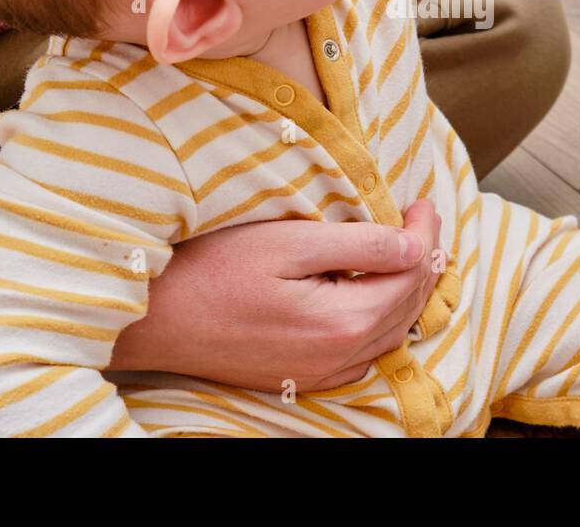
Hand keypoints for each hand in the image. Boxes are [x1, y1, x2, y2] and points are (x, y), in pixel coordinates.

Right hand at [110, 198, 444, 391]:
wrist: (154, 320)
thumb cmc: (213, 271)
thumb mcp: (289, 242)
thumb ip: (359, 245)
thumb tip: (414, 244)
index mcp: (342, 320)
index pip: (409, 274)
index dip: (425, 234)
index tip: (423, 202)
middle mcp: (340, 356)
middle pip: (406, 306)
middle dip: (423, 260)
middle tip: (423, 221)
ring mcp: (321, 372)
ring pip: (390, 333)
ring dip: (407, 292)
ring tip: (409, 253)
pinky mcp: (302, 377)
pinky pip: (364, 354)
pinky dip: (382, 323)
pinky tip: (373, 298)